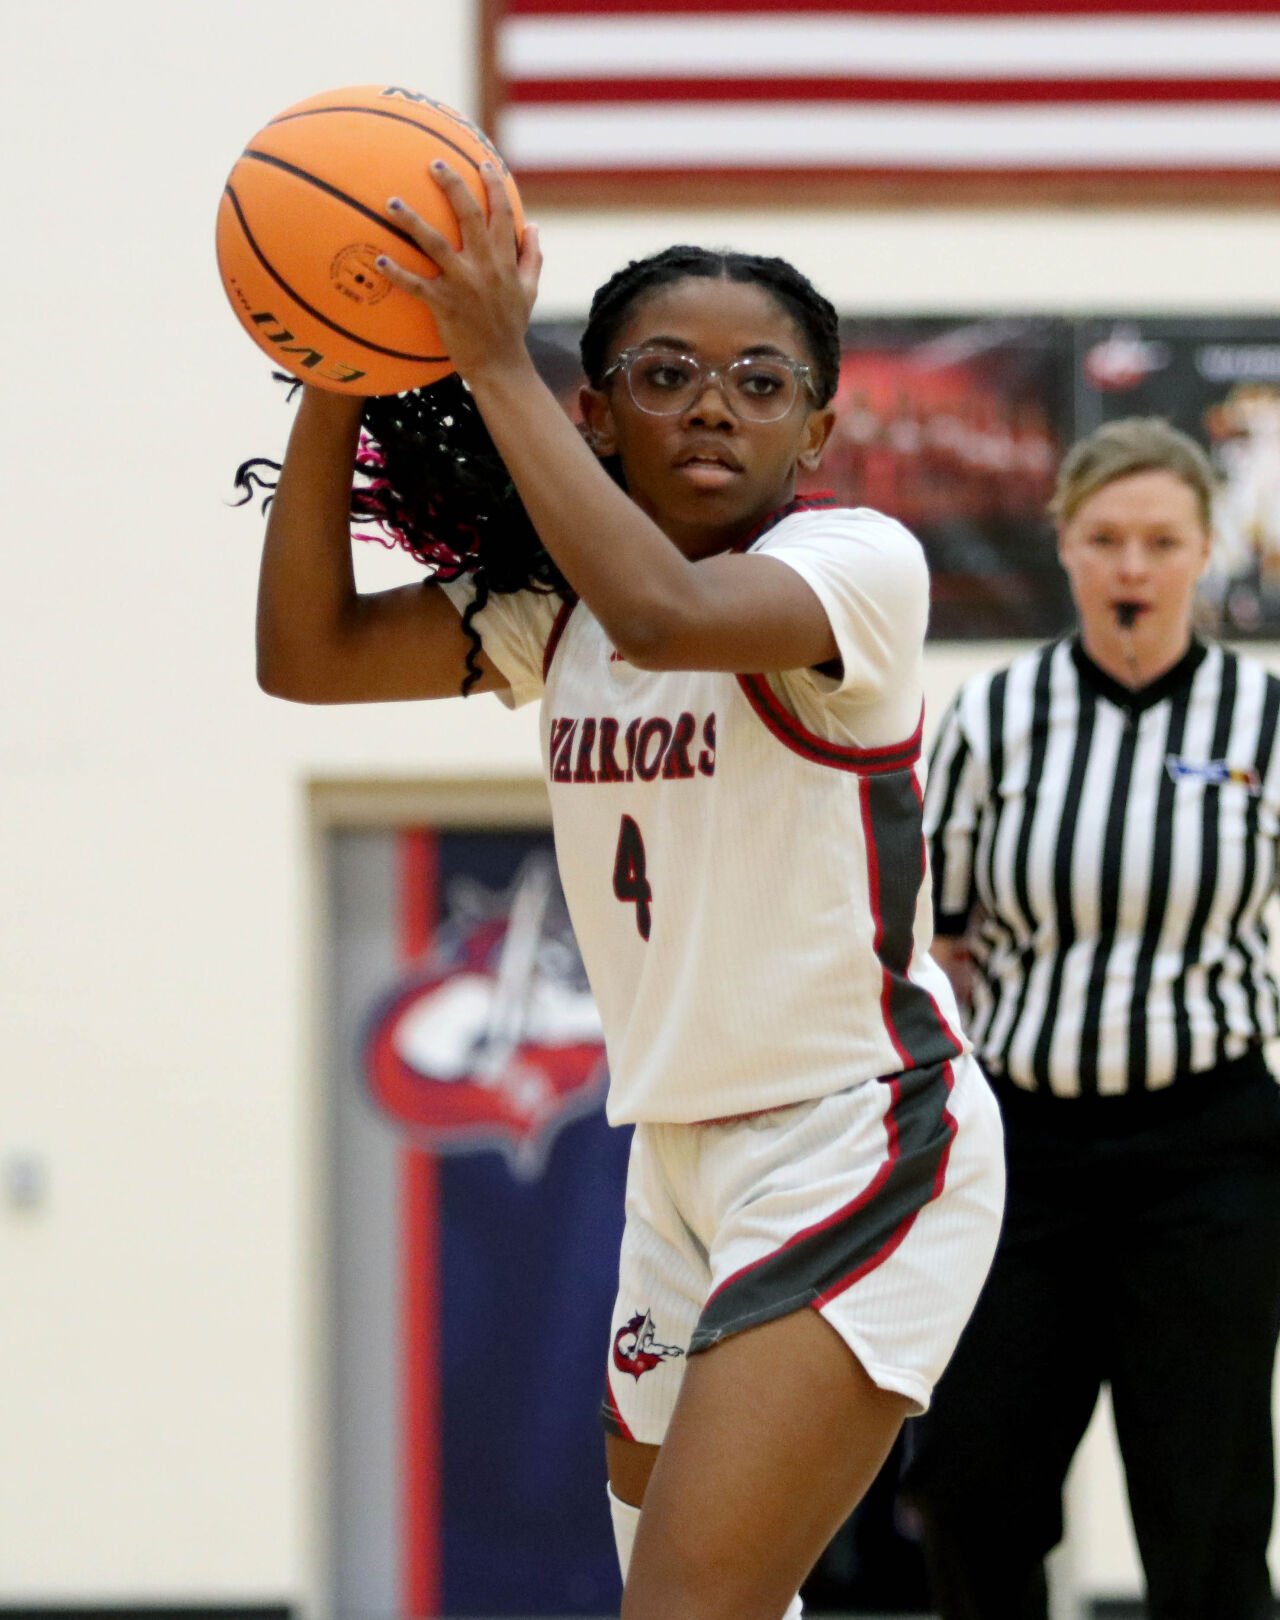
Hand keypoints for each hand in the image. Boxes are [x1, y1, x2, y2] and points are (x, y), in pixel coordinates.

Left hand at [376, 164, 541, 381]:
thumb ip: (532, 256)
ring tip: (391, 203)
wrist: (500, 366)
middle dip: (453, 186)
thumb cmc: (511, 328)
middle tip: (434, 163)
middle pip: (469, 216)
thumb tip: (534, 225)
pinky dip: (396, 273)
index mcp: (505, 261)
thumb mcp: (529, 290)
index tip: (482, 163)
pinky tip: (377, 261)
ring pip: (435, 244)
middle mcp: (484, 267)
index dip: (494, 186)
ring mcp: (463, 285)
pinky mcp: (443, 305)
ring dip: (412, 221)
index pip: (502, 215)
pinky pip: (416, 285)